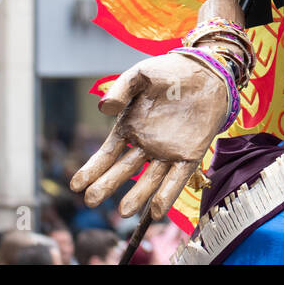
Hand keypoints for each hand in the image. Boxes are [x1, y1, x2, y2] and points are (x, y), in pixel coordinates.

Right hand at [69, 52, 231, 219]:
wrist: (206, 72)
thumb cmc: (170, 72)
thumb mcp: (140, 75)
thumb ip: (121, 89)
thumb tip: (104, 108)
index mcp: (130, 127)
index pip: (107, 154)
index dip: (92, 170)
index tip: (76, 185)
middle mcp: (146, 144)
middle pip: (123, 170)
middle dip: (107, 186)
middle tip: (91, 200)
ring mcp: (168, 152)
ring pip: (149, 179)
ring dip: (138, 196)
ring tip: (124, 212)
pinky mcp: (190, 154)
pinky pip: (177, 178)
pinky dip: (168, 194)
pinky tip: (157, 210)